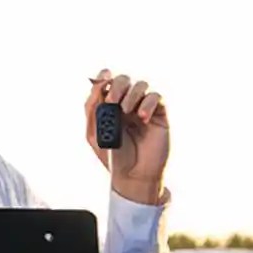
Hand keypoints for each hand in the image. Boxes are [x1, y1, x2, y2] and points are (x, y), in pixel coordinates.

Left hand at [84, 69, 169, 204]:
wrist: (132, 175)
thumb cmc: (113, 157)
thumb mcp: (94, 134)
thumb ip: (92, 110)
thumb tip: (95, 86)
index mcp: (109, 107)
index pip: (108, 83)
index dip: (105, 76)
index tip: (103, 77)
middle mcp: (127, 105)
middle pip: (124, 80)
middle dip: (117, 85)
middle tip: (112, 100)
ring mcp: (143, 108)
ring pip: (141, 85)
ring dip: (131, 93)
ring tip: (126, 111)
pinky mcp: (159, 115)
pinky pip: (157, 96)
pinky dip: (148, 102)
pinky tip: (142, 117)